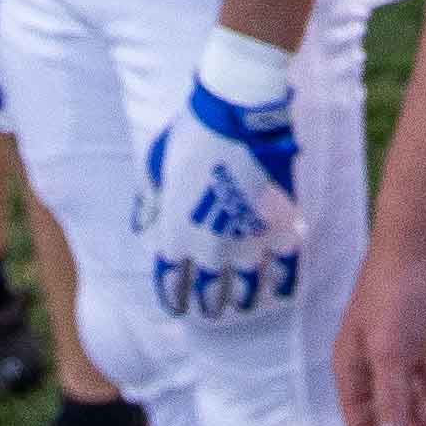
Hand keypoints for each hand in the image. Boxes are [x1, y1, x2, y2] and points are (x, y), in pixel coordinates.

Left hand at [137, 40, 303, 323]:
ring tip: (241, 307)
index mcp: (175, 231)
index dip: (171, 296)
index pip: (170, 279)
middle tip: (208, 311)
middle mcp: (209, 243)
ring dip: (241, 300)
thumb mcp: (155, 166)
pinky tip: (279, 292)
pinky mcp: (276, 224)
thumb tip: (143, 226)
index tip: (175, 308)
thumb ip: (149, 202)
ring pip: (245, 286)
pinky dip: (281, 282)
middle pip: (206, 290)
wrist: (237, 114)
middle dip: (206, 304)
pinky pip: (282, 265)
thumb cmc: (190, 133)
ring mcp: (246, 237)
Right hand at [330, 225, 425, 425]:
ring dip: (424, 421)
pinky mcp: (416, 338)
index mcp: (350, 368)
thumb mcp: (389, 352)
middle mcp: (368, 363)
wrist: (417, 244)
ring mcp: (393, 350)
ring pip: (407, 398)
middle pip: (386, 415)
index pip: (360, 423)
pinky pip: (424, 378)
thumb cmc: (394, 292)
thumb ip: (389, 398)